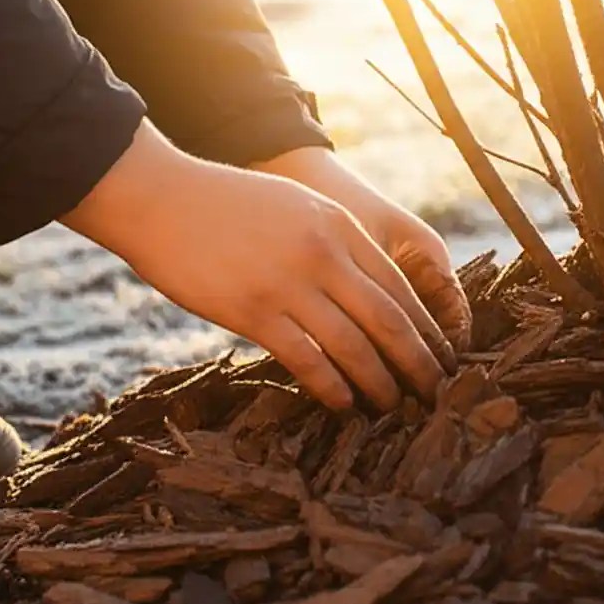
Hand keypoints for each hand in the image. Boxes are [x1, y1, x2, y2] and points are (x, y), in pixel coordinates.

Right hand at [61, 120, 454, 409]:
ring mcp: (289, 283)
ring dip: (380, 382)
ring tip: (394, 406)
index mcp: (340, 227)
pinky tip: (344, 404)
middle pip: (390, 319)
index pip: (401, 287)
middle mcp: (324, 255)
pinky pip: (307, 359)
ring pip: (354, 345)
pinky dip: (332, 387)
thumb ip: (334, 242)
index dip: (427, 328)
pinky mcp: (253, 311)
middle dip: (419, 362)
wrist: (162, 197)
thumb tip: (364, 287)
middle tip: (434, 393)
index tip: (442, 356)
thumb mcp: (297, 208)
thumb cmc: (227, 206)